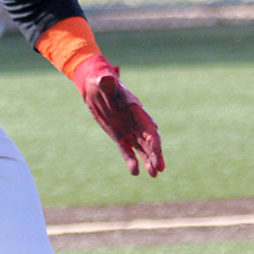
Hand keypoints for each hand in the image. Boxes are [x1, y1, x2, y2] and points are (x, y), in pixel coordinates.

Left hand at [71, 57, 164, 176]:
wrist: (95, 87)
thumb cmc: (101, 82)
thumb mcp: (103, 82)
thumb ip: (108, 83)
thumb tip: (107, 78)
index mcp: (137, 112)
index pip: (150, 131)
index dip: (155, 144)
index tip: (158, 156)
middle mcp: (136, 123)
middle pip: (149, 142)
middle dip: (155, 156)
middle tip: (158, 170)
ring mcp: (128, 130)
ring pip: (142, 148)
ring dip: (148, 161)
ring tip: (154, 175)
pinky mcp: (118, 136)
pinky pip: (126, 151)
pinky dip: (131, 161)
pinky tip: (135, 172)